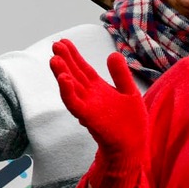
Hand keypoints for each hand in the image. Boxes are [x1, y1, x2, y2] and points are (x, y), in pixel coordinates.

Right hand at [50, 41, 147, 187]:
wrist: (134, 146)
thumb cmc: (131, 122)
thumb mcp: (129, 92)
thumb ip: (121, 74)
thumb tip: (113, 53)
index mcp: (98, 89)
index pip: (83, 69)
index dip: (74, 55)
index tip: (64, 41)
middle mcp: (90, 96)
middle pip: (74, 74)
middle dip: (65, 60)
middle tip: (55, 44)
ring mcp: (87, 106)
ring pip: (70, 88)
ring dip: (61, 74)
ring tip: (54, 59)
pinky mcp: (88, 117)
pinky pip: (74, 104)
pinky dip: (67, 92)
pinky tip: (64, 79)